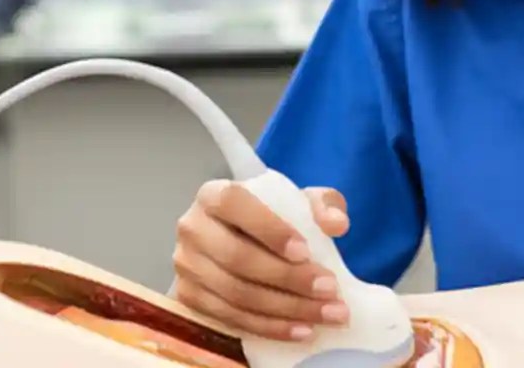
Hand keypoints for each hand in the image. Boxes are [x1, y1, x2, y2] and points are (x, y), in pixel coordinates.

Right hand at [171, 180, 350, 341]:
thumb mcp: (299, 202)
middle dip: (288, 277)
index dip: (269, 229)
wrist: (244, 243)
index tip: (305, 251)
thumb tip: (336, 224)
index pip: (235, 205)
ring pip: (236, 293)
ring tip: (326, 313)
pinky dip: (270, 327)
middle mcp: (193, 227)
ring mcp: (187, 265)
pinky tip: (301, 328)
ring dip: (286, 308)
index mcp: (213, 195)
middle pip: (237, 257)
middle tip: (329, 289)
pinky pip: (231, 318)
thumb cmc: (271, 219)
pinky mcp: (190, 296)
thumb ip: (322, 205)